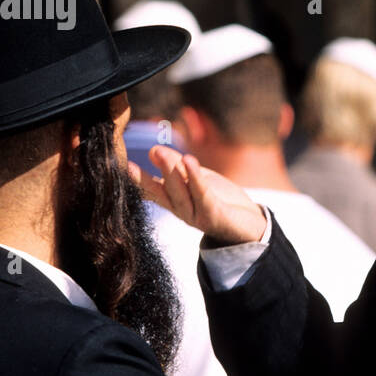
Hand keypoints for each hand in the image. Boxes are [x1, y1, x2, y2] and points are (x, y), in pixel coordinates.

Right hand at [129, 146, 267, 243]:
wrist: (249, 225)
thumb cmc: (220, 199)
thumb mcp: (197, 180)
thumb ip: (179, 167)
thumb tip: (155, 151)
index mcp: (174, 202)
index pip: (153, 190)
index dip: (139, 179)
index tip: (126, 166)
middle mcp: (181, 211)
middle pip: (167, 189)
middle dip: (161, 169)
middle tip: (153, 150)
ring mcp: (196, 215)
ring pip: (180, 193)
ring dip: (172, 172)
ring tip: (165, 154)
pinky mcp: (212, 216)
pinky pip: (202, 194)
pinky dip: (195, 178)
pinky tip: (190, 161)